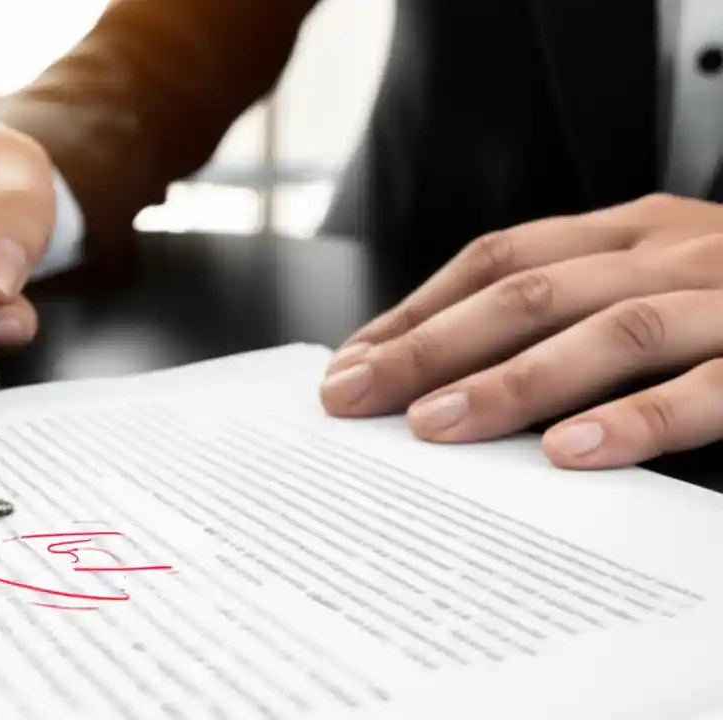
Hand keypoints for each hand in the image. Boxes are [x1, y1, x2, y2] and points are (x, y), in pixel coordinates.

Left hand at [320, 194, 722, 468]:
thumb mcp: (658, 283)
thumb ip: (574, 313)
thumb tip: (444, 379)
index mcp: (634, 229)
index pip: (497, 257)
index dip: (418, 308)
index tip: (351, 360)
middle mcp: (675, 248)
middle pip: (527, 291)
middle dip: (429, 346)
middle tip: (354, 398)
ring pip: (607, 330)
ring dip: (511, 382)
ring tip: (434, 427)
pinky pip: (710, 388)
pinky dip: (640, 421)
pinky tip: (572, 455)